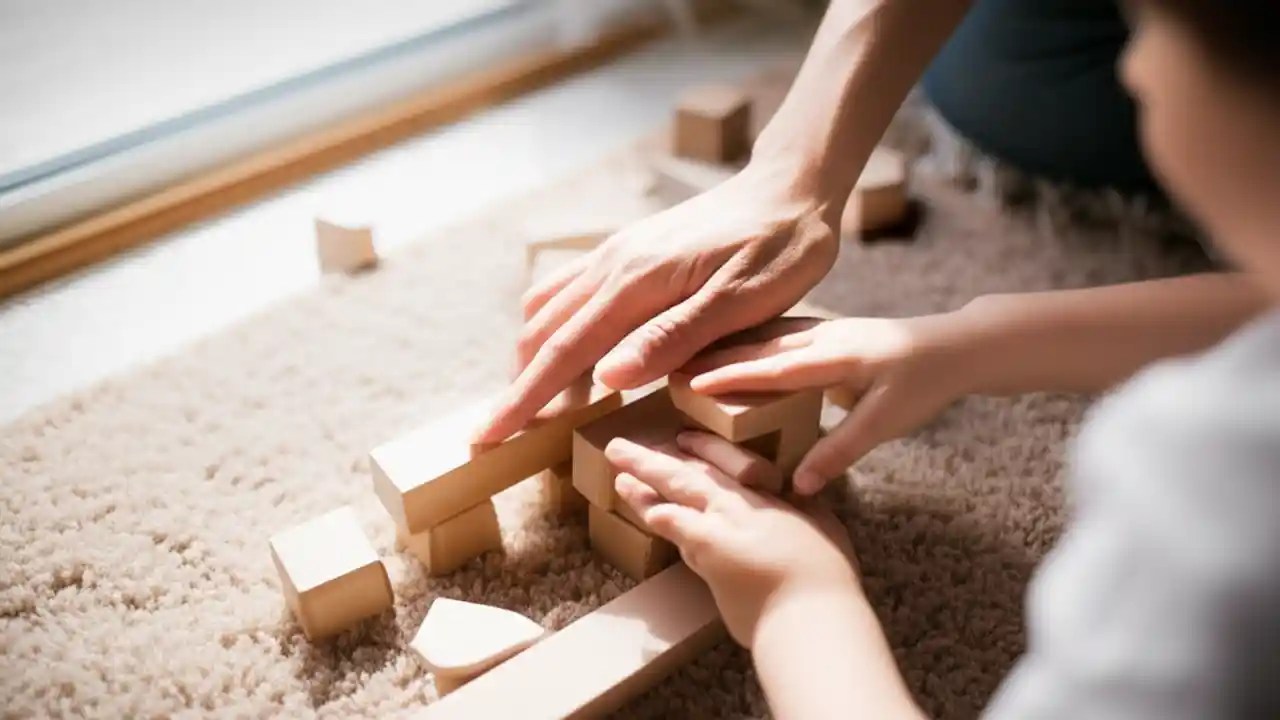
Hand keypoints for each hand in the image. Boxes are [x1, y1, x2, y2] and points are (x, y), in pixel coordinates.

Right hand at [473, 168, 838, 442]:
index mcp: (636, 282)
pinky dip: (555, 327)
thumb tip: (608, 379)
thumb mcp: (740, 301)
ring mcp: (617, 253)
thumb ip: (673, 339)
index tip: (487, 435)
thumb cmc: (779, 248)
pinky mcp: (628, 250)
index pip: (565, 351)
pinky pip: (569, 289)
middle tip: (496, 432)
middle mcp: (613, 264)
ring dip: (533, 356)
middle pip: (542, 332)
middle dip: (517, 385)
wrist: (790, 187)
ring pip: (549, 309)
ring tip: (531, 401)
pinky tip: (569, 350)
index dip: (525, 398)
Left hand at [606, 431, 860, 647]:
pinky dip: (656, 515)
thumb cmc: (826, 577)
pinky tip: (641, 509)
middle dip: (653, 459)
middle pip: (690, 473)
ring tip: (618, 474)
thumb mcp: (824, 527)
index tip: (682, 437)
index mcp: (770, 494)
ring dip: (643, 485)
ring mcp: (721, 524)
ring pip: (673, 495)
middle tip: (621, 448)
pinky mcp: (707, 549)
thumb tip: (799, 497)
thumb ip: (806, 508)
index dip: (702, 448)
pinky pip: (674, 526)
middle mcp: (741, 502)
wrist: (811, 613)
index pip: (729, 462)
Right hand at [682, 312, 972, 493]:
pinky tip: (738, 345)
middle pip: (759, 345)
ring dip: (730, 346)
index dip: (728, 377)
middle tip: (672, 368)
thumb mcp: (885, 423)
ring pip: (767, 335)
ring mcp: (827, 328)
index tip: (689, 384)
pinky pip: (782, 331)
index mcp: (834, 357)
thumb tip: (796, 484)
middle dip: (715, 357)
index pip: (770, 367)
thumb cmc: (924, 384)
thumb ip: (840, 452)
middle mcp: (824, 336)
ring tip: (692, 357)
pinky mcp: (832, 331)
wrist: (958, 347)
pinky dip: (754, 339)